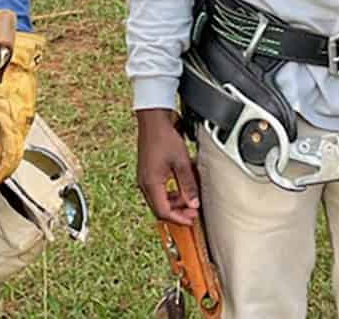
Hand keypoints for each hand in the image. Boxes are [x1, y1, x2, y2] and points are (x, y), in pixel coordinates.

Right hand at [137, 108, 200, 224]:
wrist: (153, 119)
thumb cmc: (164, 136)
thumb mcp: (182, 162)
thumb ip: (188, 185)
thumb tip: (194, 203)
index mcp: (151, 183)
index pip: (163, 211)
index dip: (179, 218)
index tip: (192, 219)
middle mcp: (144, 182)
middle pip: (160, 208)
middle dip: (178, 212)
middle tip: (193, 210)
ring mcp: (145, 177)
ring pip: (160, 199)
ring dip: (175, 201)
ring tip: (190, 197)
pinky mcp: (148, 171)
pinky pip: (158, 189)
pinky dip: (171, 191)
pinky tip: (182, 184)